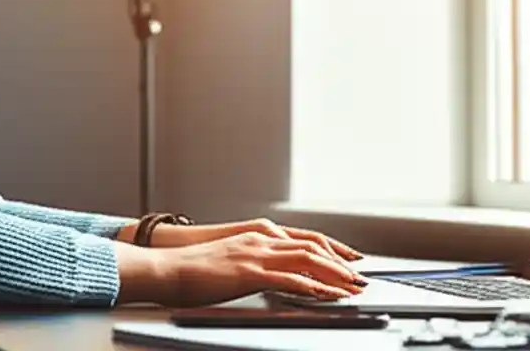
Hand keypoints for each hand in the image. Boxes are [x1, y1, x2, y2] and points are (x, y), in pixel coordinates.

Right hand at [115, 231, 366, 306]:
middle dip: (342, 262)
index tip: (352, 260)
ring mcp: (256, 254)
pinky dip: (313, 287)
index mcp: (258, 234)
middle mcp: (261, 239)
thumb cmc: (194, 268)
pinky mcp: (249, 272)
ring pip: (308, 259)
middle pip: (313, 246)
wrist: (168, 268)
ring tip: (352, 288)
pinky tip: (326, 295)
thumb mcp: (231, 258)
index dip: (333, 248)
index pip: (305, 237)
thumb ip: (254, 261)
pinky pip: (290, 279)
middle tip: (361, 278)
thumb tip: (273, 273)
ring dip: (335, 274)